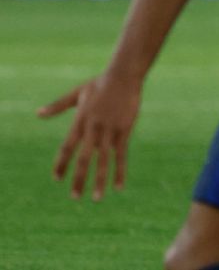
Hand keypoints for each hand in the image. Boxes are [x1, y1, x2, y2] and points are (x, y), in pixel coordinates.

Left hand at [39, 73, 141, 200]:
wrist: (124, 76)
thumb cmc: (99, 83)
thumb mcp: (76, 93)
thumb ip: (58, 106)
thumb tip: (38, 114)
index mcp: (80, 121)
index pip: (67, 147)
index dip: (61, 164)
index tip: (57, 178)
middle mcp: (93, 129)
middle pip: (84, 159)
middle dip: (79, 179)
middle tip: (75, 196)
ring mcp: (110, 131)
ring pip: (104, 161)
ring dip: (99, 181)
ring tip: (96, 198)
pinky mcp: (124, 131)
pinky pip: (121, 155)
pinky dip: (120, 171)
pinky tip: (119, 186)